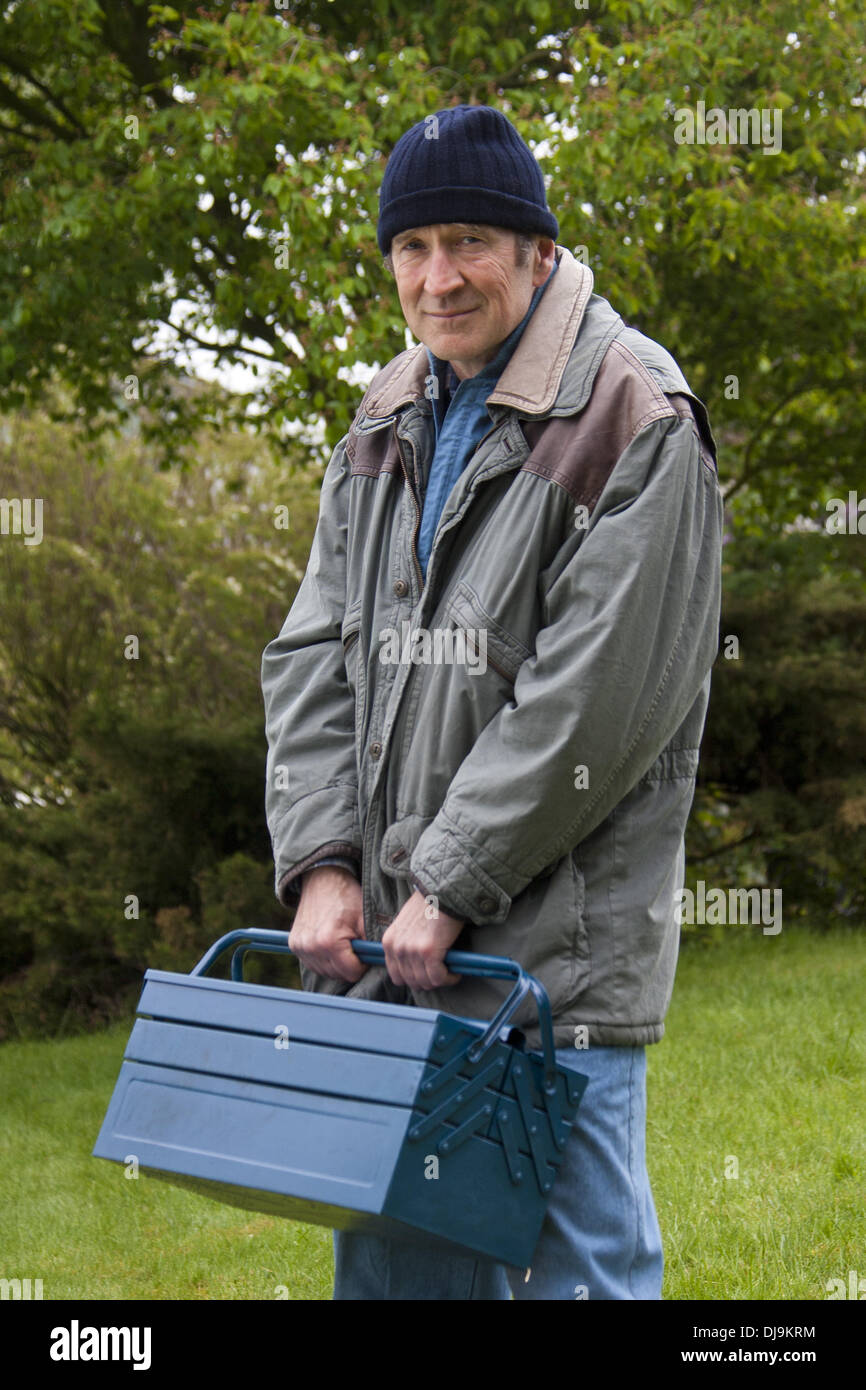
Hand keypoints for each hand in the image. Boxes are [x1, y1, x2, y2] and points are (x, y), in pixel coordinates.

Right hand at [289, 865, 366, 982]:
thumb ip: (371, 945)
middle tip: (353, 944)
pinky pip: (313, 964)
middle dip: (349, 964)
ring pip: (325, 972)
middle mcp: (311, 947)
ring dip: (335, 963)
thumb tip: (377, 964)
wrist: (323, 879)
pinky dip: (323, 959)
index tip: (364, 950)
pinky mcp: (294, 945)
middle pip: (338, 975)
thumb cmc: (347, 897)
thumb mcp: (365, 918)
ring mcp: (300, 947)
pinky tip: (329, 944)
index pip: (352, 973)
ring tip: (341, 943)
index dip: (362, 964)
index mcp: (329, 941)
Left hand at [381, 890, 463, 990]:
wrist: (442, 891)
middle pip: (411, 982)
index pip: (396, 976)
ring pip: (425, 982)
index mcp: (389, 942)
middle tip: (441, 974)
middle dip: (428, 981)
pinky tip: (455, 972)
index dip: (414, 978)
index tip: (427, 974)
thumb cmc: (428, 904)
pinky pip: (438, 978)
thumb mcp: (405, 924)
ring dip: (440, 980)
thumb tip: (415, 964)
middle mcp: (397, 949)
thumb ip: (405, 943)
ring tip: (450, 971)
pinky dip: (449, 978)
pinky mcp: (429, 953)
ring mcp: (412, 952)